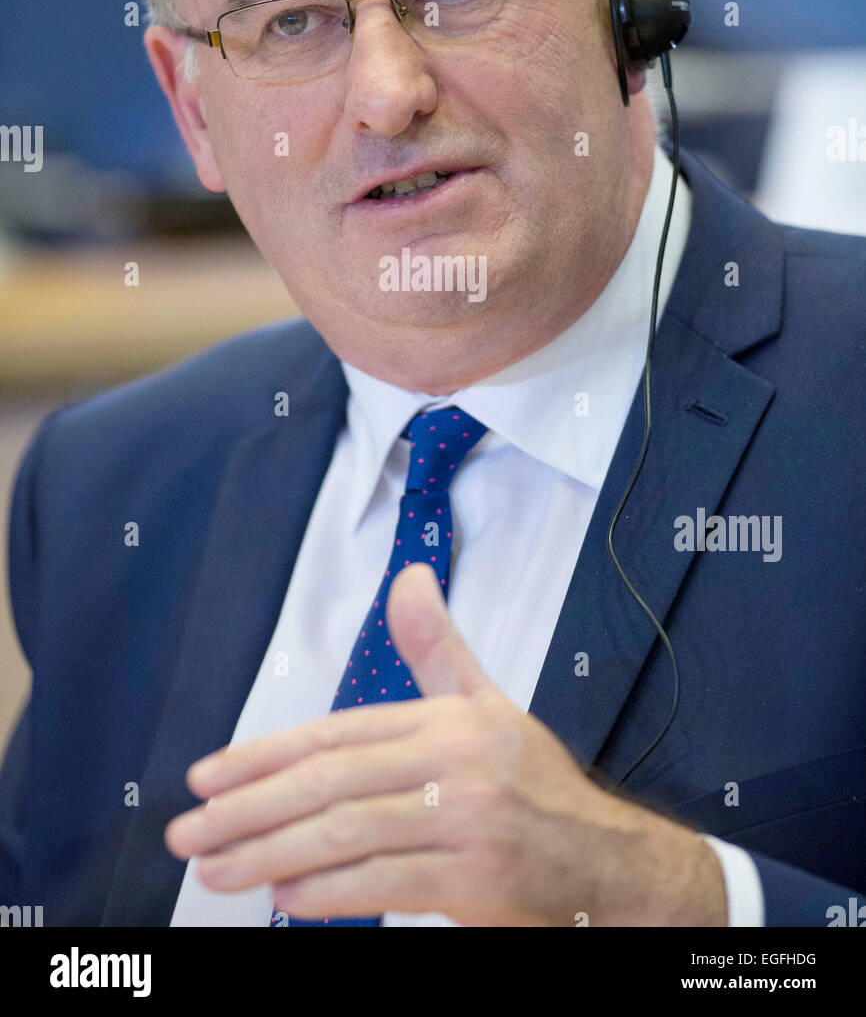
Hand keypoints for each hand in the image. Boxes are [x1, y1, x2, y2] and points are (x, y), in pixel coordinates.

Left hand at [165, 562, 726, 925]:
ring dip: (270, 853)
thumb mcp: (489, 706)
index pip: (338, 733)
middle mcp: (457, 762)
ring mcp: (468, 822)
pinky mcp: (476, 880)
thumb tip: (409, 577)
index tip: (208, 777)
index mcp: (451, 720)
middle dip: (249, 808)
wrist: (611, 863)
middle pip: (331, 781)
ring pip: (348, 833)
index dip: (266, 754)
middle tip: (190, 831)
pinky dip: (328, 892)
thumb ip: (437, 648)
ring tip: (217, 869)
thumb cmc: (538, 787)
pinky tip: (284, 895)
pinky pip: (384, 883)